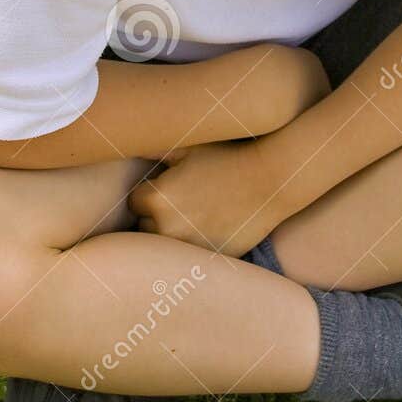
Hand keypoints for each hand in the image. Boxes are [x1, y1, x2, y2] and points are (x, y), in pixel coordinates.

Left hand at [127, 140, 277, 256]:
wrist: (272, 180)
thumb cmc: (228, 158)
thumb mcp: (189, 147)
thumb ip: (154, 147)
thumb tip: (129, 142)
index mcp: (157, 199)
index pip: (136, 202)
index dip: (152, 191)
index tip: (171, 185)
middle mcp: (167, 228)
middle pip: (146, 226)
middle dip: (159, 215)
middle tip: (186, 200)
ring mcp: (188, 248)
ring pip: (166, 245)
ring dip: (174, 234)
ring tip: (198, 215)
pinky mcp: (208, 260)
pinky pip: (189, 258)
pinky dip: (195, 247)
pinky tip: (211, 228)